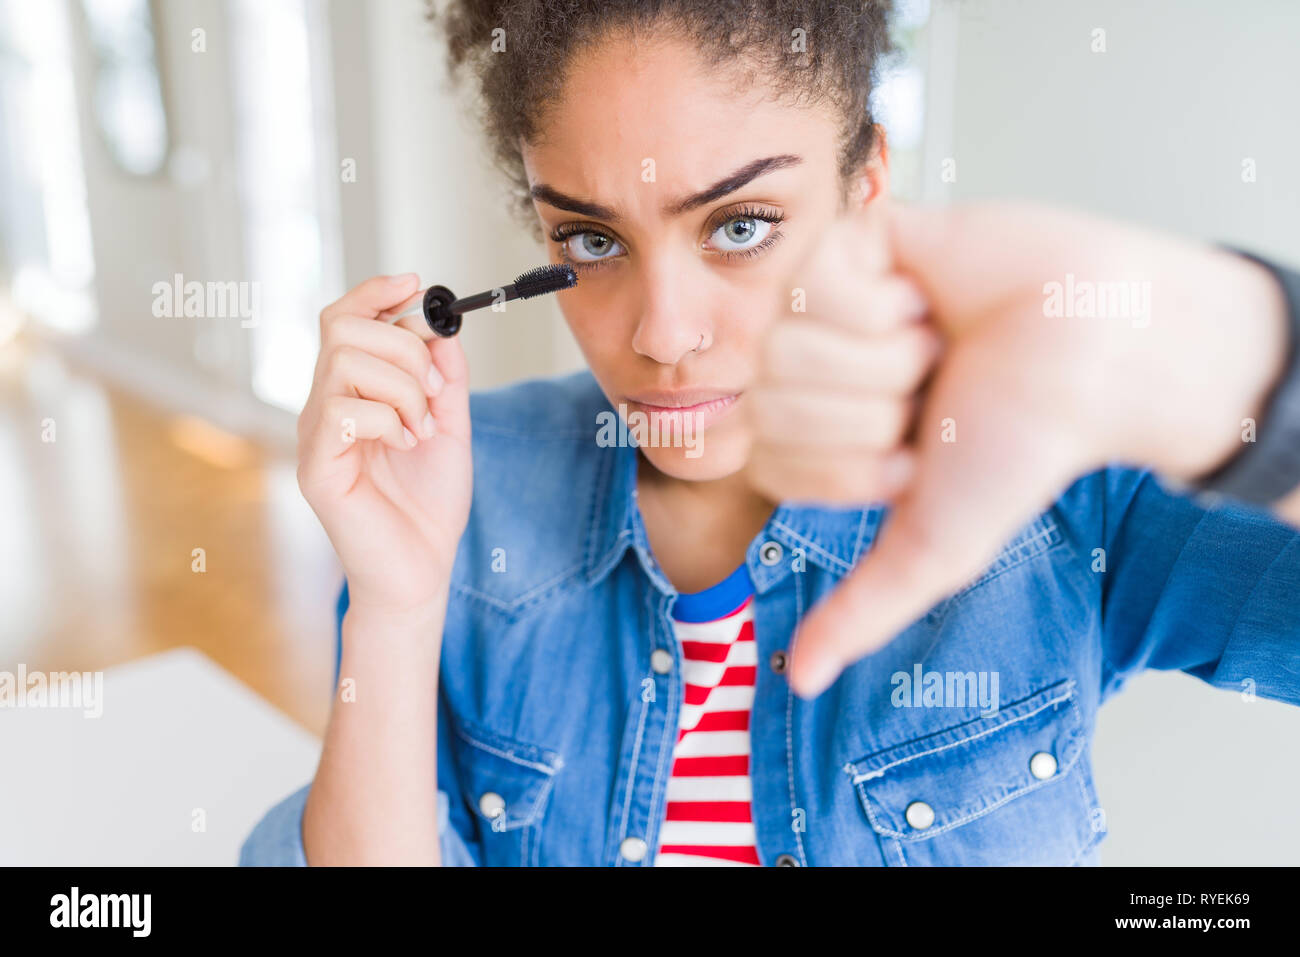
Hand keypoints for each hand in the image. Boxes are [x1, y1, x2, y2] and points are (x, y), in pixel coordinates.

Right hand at [297, 274, 472, 616]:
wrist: (422, 569)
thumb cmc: (429, 504)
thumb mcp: (450, 426)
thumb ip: (445, 377)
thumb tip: (443, 327)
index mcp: (353, 391)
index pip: (344, 318)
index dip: (375, 291)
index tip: (415, 283)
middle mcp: (325, 405)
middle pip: (343, 327)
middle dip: (403, 347)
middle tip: (433, 391)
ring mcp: (316, 435)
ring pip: (346, 361)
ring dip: (402, 388)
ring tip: (422, 429)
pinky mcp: (316, 467)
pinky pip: (343, 411)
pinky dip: (389, 420)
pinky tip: (407, 446)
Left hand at [780, 201, 1289, 696]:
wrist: (1094, 354)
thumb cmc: (1021, 446)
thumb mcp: (934, 547)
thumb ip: (861, 610)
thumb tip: (797, 680)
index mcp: (823, 436)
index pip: (769, 460)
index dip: (849, 467)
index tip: (916, 452)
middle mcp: (812, 372)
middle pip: (768, 400)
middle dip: (870, 408)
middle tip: (933, 390)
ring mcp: (823, 304)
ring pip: (786, 341)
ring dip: (882, 354)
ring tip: (934, 343)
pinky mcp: (848, 240)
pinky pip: (813, 278)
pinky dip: (883, 300)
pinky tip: (925, 297)